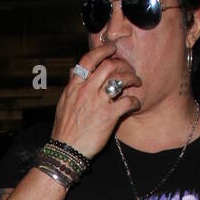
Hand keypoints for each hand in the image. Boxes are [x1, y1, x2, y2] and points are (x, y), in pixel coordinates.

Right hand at [51, 42, 142, 160]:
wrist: (66, 150)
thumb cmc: (64, 129)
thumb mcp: (63, 103)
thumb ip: (72, 86)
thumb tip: (73, 71)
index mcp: (75, 86)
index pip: (89, 60)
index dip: (103, 51)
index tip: (112, 49)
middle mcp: (87, 90)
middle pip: (109, 66)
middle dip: (122, 64)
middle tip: (128, 68)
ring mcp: (98, 102)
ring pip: (120, 79)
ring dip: (132, 78)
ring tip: (136, 82)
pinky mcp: (108, 116)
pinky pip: (128, 101)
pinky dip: (135, 101)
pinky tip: (136, 104)